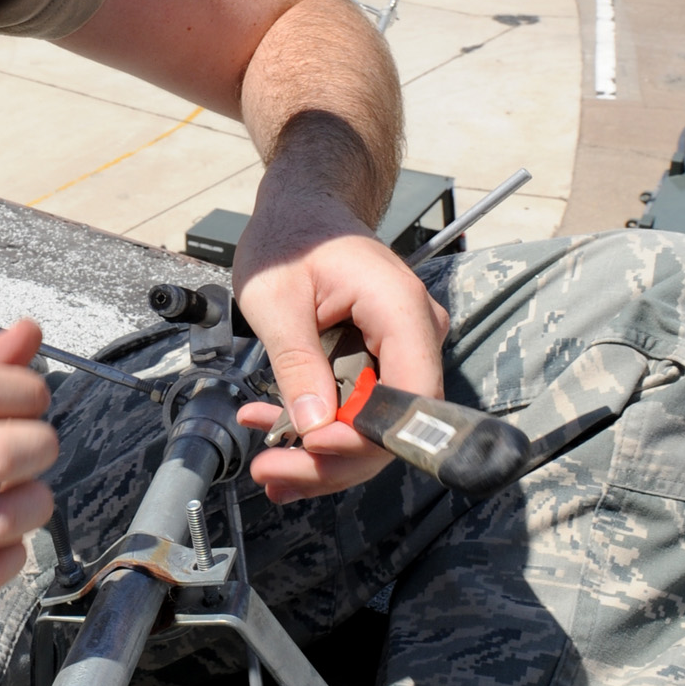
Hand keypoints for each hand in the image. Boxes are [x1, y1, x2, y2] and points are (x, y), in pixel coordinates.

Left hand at [232, 185, 448, 503]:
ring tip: (269, 467)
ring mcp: (403, 348)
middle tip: (273, 475)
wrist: (302, 211)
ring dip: (320, 453)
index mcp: (399, 309)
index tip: (311, 447)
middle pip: (391, 425)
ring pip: (375, 426)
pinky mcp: (383, 360)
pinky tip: (279, 436)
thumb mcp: (275, 298)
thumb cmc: (291, 238)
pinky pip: (362, 408)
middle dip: (331, 460)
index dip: (364, 437)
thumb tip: (312, 424)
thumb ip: (296, 362)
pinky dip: (321, 429)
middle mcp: (415, 333)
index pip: (408, 399)